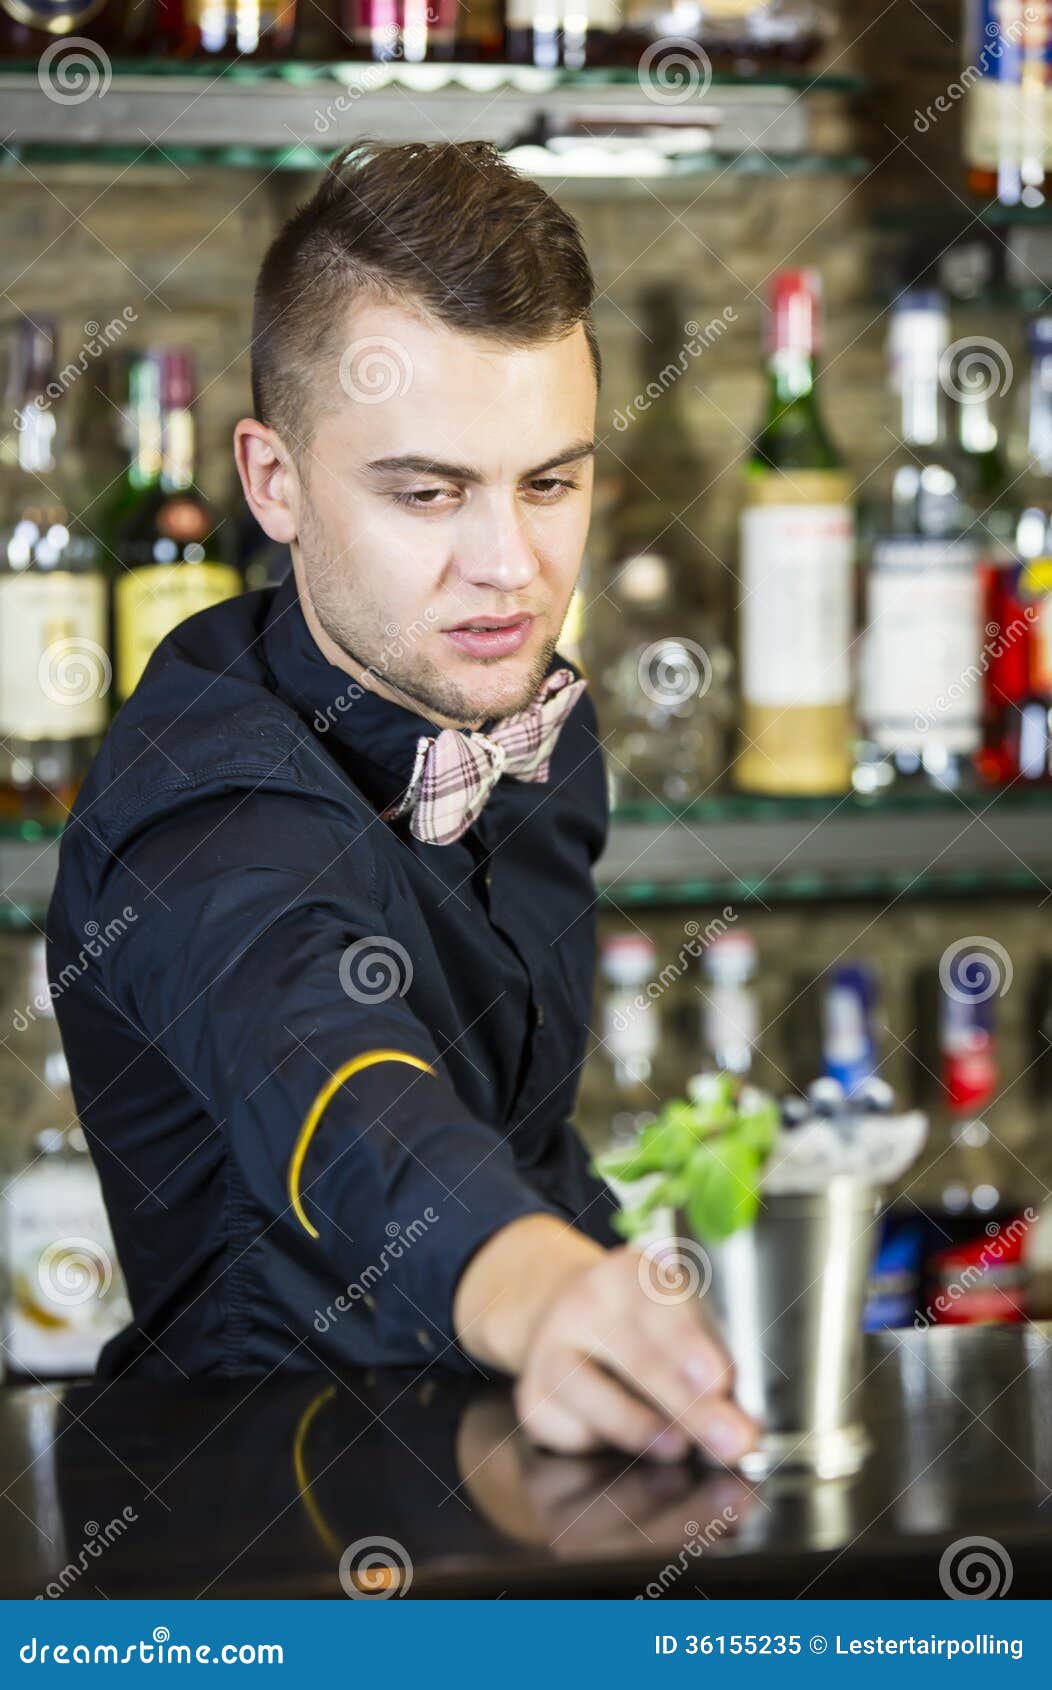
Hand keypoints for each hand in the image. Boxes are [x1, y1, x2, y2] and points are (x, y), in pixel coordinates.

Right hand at [453, 1215, 759, 1466]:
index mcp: (628, 1274)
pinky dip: (604, 1444)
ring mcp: (550, 1351)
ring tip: (679, 1447)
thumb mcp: (676, 1314)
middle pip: (633, 1356)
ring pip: (589, 1393)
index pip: (660, 1304)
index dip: (689, 1343)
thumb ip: (707, 1352)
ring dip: (640, 1426)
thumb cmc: (640, 1325)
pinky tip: (635, 1450)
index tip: (720, 1379)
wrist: (564, 1320)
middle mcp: (583, 1305)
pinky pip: (569, 1428)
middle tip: (730, 1438)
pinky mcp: (533, 1399)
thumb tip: (740, 1410)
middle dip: (687, 1403)